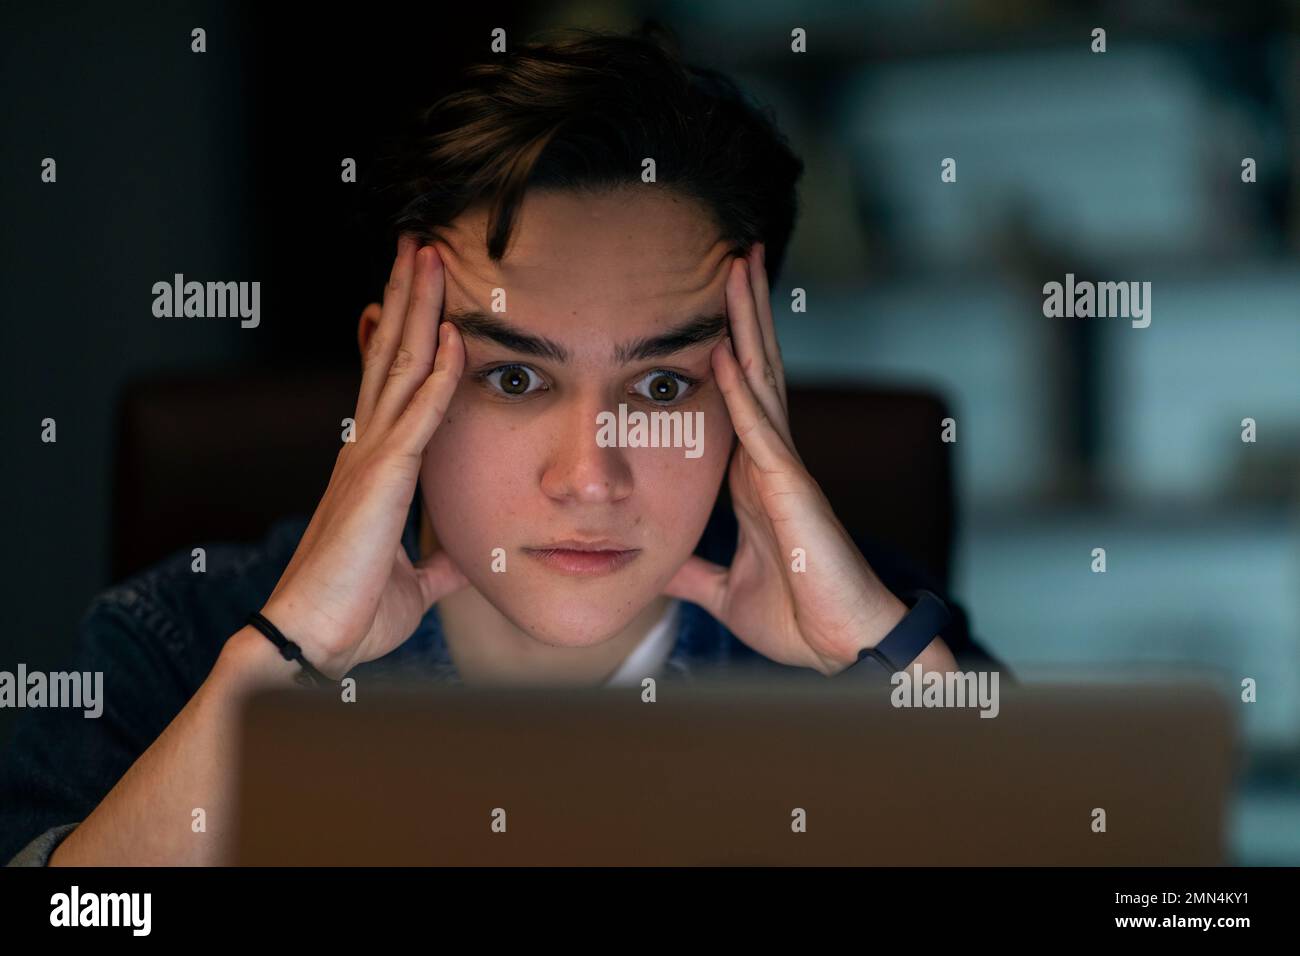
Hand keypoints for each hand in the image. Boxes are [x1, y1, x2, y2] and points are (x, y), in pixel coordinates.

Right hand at [260, 238, 467, 678]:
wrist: (312, 644)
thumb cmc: (351, 613)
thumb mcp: (412, 581)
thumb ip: (436, 559)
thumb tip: (457, 556)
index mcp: (371, 468)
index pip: (390, 386)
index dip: (402, 336)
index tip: (416, 296)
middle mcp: (366, 450)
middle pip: (388, 356)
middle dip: (405, 297)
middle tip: (419, 244)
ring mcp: (370, 458)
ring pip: (399, 366)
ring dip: (417, 308)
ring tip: (428, 255)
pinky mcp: (382, 480)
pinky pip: (420, 415)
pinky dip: (439, 373)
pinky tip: (454, 335)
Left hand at [664, 243, 953, 675]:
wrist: (842, 649)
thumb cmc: (797, 617)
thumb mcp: (722, 590)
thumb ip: (692, 572)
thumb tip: (657, 569)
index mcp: (754, 478)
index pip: (740, 394)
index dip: (731, 343)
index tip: (715, 299)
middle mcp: (771, 461)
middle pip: (756, 368)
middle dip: (744, 310)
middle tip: (734, 252)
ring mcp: (784, 470)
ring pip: (763, 380)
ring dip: (747, 323)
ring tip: (738, 266)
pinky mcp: (792, 491)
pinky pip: (761, 433)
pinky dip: (741, 391)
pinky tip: (725, 351)